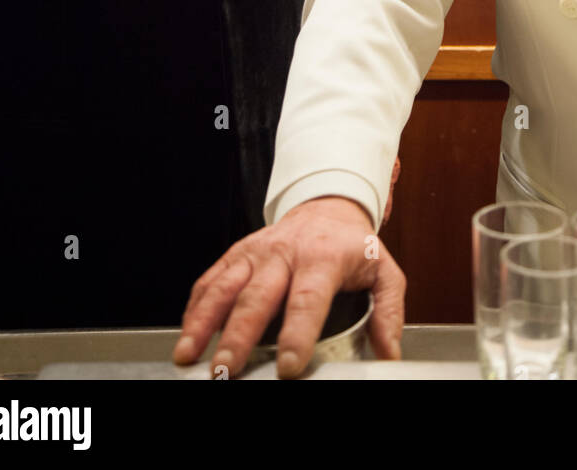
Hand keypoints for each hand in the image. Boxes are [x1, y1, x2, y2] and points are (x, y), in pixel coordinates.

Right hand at [173, 196, 405, 378]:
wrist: (327, 205)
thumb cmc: (352, 246)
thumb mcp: (384, 271)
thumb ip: (389, 311)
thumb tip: (389, 353)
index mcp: (323, 259)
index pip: (308, 299)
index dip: (297, 334)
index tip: (287, 366)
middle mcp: (284, 253)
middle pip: (257, 297)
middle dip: (239, 336)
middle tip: (226, 370)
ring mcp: (256, 252)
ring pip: (225, 286)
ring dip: (204, 322)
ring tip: (189, 355)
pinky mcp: (237, 253)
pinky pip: (211, 278)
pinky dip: (195, 306)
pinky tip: (187, 333)